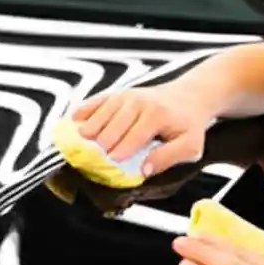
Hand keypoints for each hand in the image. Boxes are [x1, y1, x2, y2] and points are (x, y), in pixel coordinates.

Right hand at [72, 84, 212, 177]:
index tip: (110, 162)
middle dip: (102, 141)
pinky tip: (73, 119)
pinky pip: (98, 100)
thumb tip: (144, 170)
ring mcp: (127, 96)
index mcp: (157, 115)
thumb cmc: (188, 126)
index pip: (134, 136)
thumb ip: (168, 158)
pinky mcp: (118, 94)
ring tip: (77, 140)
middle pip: (114, 124)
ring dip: (90, 127)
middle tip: (89, 156)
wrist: (189, 97)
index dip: (121, 150)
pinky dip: (85, 109)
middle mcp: (139, 103)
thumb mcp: (190, 146)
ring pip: (102, 112)